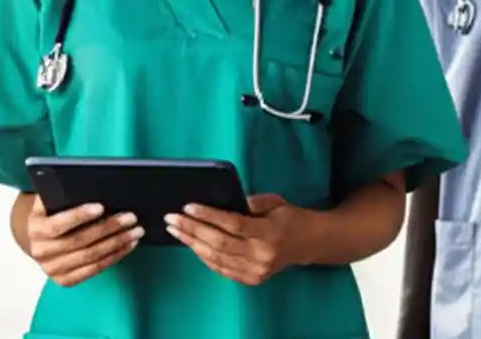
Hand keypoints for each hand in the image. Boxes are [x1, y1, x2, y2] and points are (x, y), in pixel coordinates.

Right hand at [26, 195, 142, 286]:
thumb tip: (91, 185)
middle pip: (79, 241)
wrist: (36, 239)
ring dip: (117, 244)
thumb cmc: (50, 213)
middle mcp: (41, 252)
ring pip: (90, 257)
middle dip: (108, 228)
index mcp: (35, 229)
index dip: (79, 216)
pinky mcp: (65, 281)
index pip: (57, 224)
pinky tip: (128, 245)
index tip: (101, 207)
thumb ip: (62, 193)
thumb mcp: (50, 200)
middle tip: (131, 217)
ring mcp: (52, 270)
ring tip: (136, 231)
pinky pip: (94, 270)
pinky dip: (114, 257)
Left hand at [164, 193, 311, 285]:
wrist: (309, 243)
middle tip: (171, 218)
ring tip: (174, 230)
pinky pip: (221, 269)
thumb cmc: (289, 217)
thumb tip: (219, 202)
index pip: (233, 224)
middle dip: (192, 229)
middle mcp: (261, 255)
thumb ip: (250, 201)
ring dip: (192, 243)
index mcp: (269, 233)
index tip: (188, 206)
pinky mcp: (251, 279)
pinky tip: (191, 244)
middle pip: (219, 243)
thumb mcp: (275, 202)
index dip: (208, 216)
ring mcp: (256, 271)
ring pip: (216, 258)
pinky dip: (203, 256)